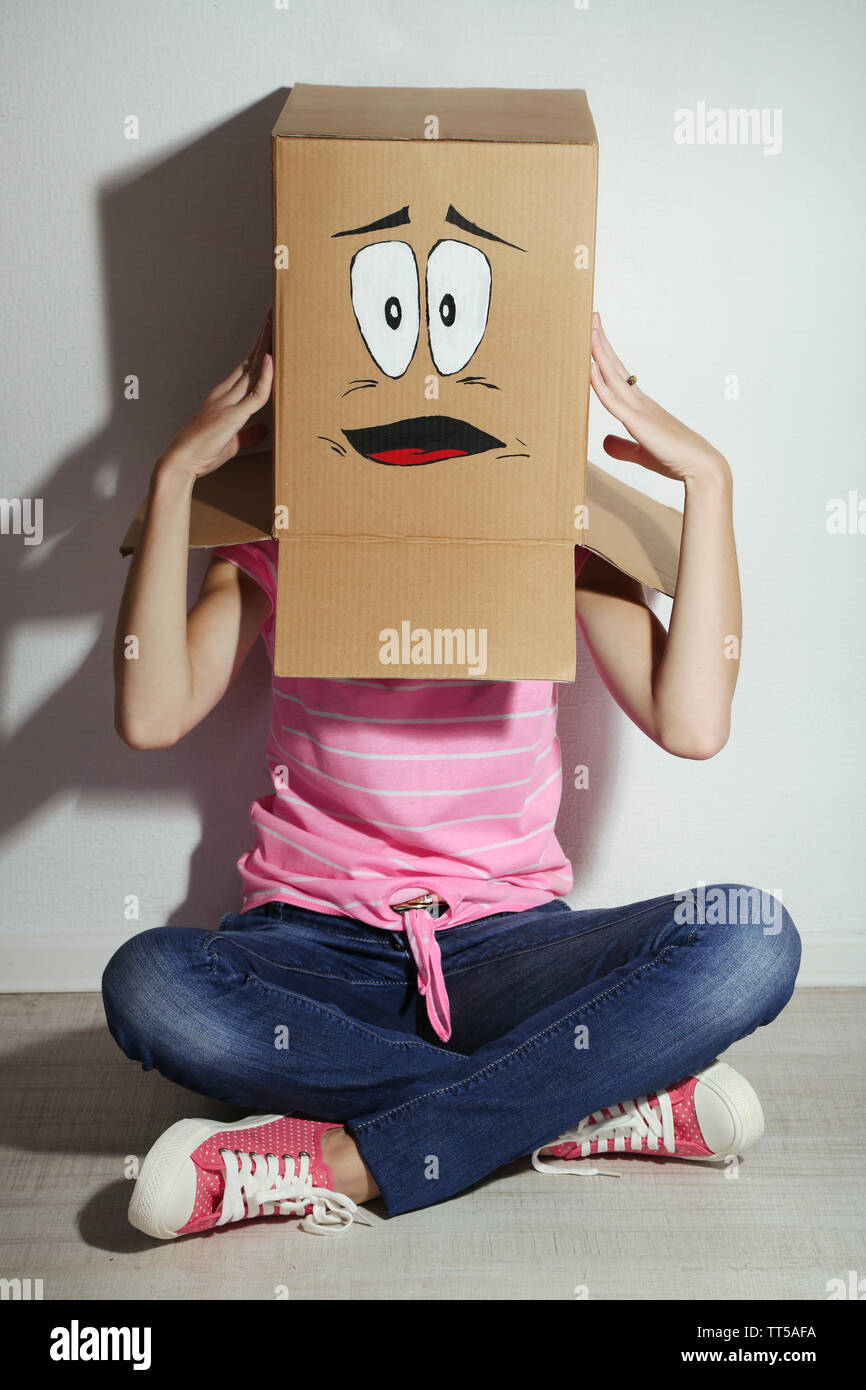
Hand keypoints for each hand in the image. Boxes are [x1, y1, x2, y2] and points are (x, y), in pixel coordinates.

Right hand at [160, 309, 273, 479]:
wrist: (180, 461)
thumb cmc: (202, 453)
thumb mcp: (232, 442)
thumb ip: (249, 434)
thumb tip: (265, 428)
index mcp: (223, 397)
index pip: (245, 367)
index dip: (259, 350)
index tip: (269, 334)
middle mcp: (224, 393)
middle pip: (249, 359)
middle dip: (263, 337)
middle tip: (274, 315)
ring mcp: (227, 401)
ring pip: (251, 368)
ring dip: (265, 346)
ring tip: (275, 324)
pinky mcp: (232, 415)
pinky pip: (254, 394)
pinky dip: (264, 377)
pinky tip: (272, 360)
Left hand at [589, 310, 728, 486]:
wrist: (700, 467)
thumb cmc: (675, 458)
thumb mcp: (641, 454)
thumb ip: (622, 447)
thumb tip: (604, 441)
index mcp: (640, 406)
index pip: (618, 374)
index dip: (605, 355)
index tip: (595, 334)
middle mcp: (640, 401)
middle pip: (615, 366)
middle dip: (601, 342)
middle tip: (591, 316)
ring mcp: (640, 410)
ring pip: (614, 376)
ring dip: (599, 353)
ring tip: (589, 329)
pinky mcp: (639, 423)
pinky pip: (615, 401)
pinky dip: (601, 384)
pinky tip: (590, 368)